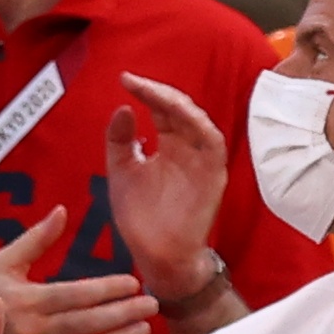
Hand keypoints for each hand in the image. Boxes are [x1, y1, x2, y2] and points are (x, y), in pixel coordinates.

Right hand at [0, 207, 157, 333]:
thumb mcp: (3, 262)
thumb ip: (36, 239)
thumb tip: (62, 210)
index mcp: (24, 301)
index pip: (75, 295)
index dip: (107, 290)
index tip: (134, 282)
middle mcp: (32, 333)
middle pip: (87, 325)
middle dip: (124, 315)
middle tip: (152, 305)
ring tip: (144, 328)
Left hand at [105, 74, 229, 303]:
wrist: (156, 254)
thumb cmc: (141, 217)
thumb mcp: (122, 172)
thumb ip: (120, 141)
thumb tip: (123, 107)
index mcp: (168, 146)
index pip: (162, 110)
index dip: (146, 93)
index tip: (124, 79)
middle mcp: (187, 149)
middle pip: (180, 110)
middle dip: (159, 93)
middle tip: (135, 82)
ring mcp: (202, 161)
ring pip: (198, 121)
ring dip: (178, 104)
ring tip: (154, 93)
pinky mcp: (213, 175)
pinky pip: (212, 142)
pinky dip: (198, 124)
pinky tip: (178, 113)